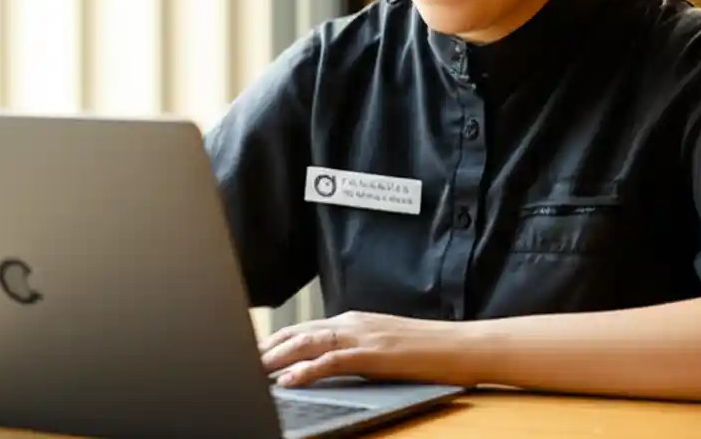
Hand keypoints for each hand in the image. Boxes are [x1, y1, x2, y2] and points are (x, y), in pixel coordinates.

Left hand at [259, 311, 469, 387]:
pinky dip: (308, 369)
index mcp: (353, 321)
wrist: (462, 345)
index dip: (274, 341)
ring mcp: (363, 336)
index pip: (303, 329)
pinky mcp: (374, 354)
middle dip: (266, 348)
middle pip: (298, 333)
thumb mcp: (383, 346)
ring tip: (253, 370)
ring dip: (277, 358)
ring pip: (308, 343)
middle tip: (239, 361)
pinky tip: (290, 379)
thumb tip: (326, 364)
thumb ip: (355, 350)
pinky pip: (333, 361)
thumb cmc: (427, 350)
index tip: (251, 353)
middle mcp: (353, 323)